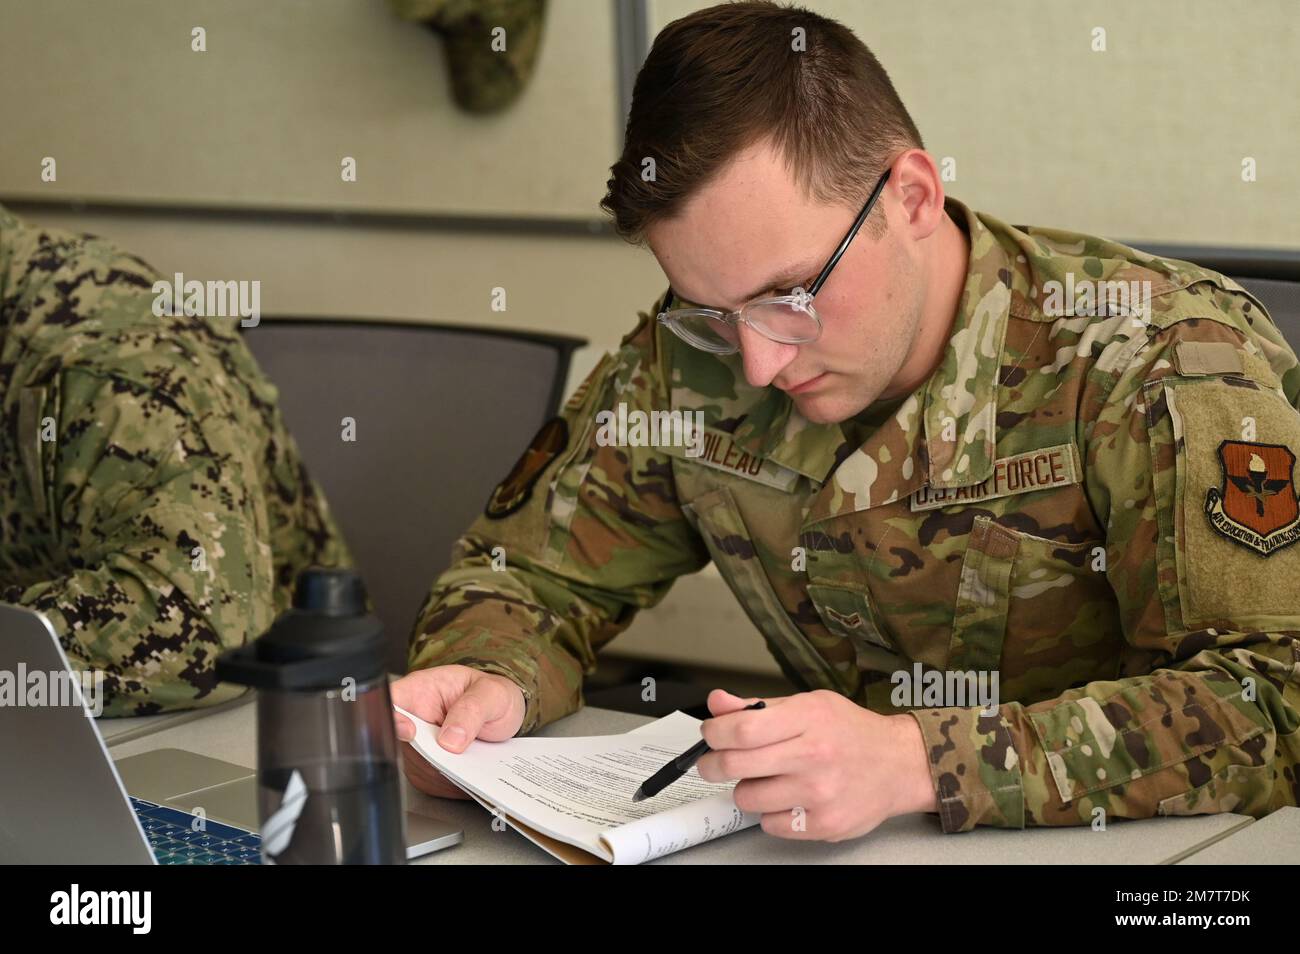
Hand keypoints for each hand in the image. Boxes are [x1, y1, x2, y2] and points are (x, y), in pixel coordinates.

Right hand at [390, 665, 526, 799]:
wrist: (504, 714)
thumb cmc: (491, 696)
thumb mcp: (492, 695)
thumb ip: (472, 711)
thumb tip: (450, 740)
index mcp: (420, 690)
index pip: (391, 702)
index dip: (392, 718)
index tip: (410, 733)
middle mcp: (411, 719)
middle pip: (400, 743)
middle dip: (430, 755)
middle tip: (461, 754)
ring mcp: (414, 746)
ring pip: (415, 767)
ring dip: (443, 771)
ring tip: (471, 758)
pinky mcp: (423, 769)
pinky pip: (430, 783)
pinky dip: (450, 783)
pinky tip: (469, 771)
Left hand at [695, 688, 936, 841]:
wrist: (899, 764)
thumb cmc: (850, 732)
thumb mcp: (808, 705)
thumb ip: (758, 707)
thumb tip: (717, 703)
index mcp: (808, 718)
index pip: (741, 728)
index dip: (714, 733)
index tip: (710, 735)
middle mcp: (814, 755)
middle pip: (736, 764)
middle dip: (713, 764)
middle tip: (714, 762)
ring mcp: (820, 794)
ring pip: (747, 798)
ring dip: (746, 789)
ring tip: (765, 778)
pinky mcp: (825, 824)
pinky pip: (770, 824)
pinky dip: (770, 813)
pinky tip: (787, 798)